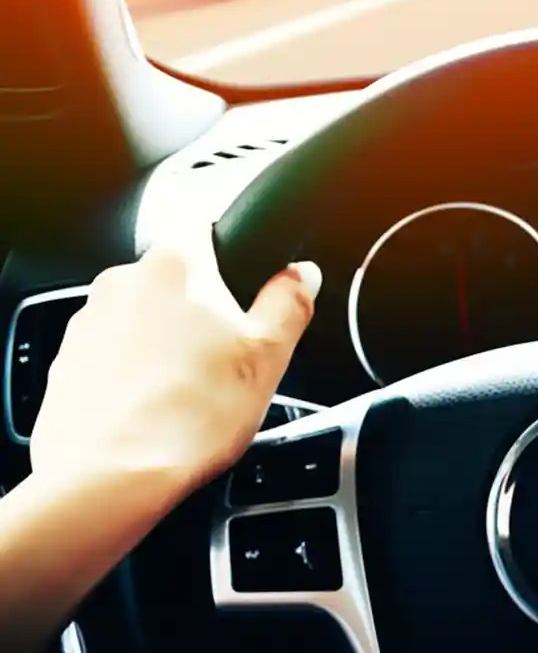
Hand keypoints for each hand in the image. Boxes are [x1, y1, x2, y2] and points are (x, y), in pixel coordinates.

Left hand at [29, 226, 320, 494]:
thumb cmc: (189, 416)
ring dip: (166, 345)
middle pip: (177, 281)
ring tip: (192, 394)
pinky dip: (135, 377)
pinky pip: (113, 358)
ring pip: (144, 321)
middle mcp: (123, 282)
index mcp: (177, 265)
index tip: (245, 287)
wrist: (111, 478)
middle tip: (227, 358)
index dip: (232, 253)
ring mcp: (88, 323)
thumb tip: (302, 276)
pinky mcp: (68, 364)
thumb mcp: (268, 355)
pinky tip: (158, 411)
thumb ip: (290, 303)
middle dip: (201, 312)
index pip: (205, 226)